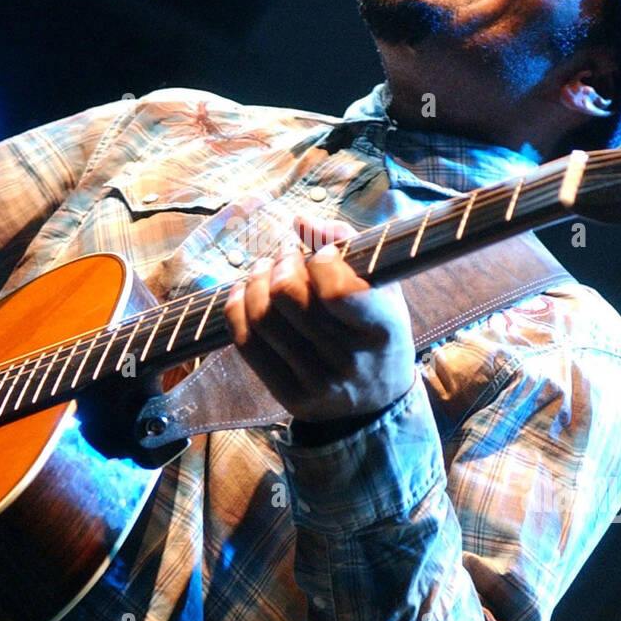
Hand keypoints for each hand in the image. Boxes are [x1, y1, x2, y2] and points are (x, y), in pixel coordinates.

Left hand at [222, 216, 415, 424]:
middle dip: (281, 263)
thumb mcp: (382, 287)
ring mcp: (317, 382)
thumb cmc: (376, 329)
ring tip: (265, 269)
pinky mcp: (289, 395)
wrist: (376, 400)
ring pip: (262, 317)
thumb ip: (348, 245)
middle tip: (287, 257)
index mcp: (381, 329)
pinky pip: (246, 343)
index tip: (322, 255)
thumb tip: (300, 221)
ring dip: (255, 281)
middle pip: (287, 296)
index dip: (320, 260)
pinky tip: (245, 292)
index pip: (336, 290)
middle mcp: (350, 361)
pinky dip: (238, 309)